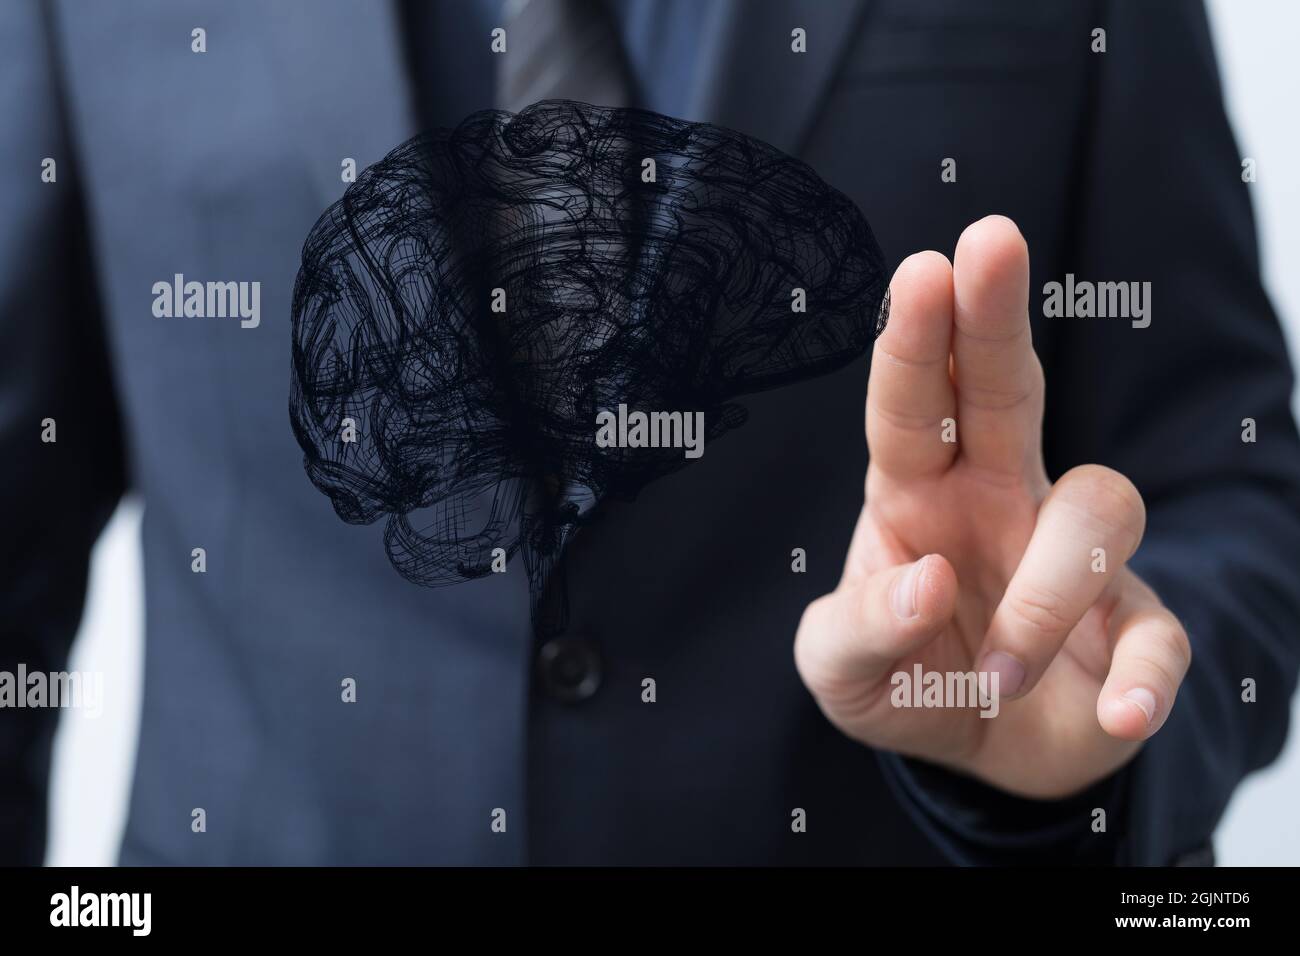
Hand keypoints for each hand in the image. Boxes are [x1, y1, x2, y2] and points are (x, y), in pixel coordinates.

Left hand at [794, 215, 1190, 798]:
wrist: (978, 753)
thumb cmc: (899, 682)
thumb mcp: (839, 672)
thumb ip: (858, 630)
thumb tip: (925, 579)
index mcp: (917, 496)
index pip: (914, 405)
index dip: (917, 341)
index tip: (923, 268)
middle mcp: (1000, 501)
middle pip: (1009, 387)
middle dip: (997, 316)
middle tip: (990, 237)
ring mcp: (1073, 557)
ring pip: (1100, 507)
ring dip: (1045, 599)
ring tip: (993, 676)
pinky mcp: (1135, 628)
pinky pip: (1161, 634)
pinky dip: (1140, 679)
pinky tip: (1110, 712)